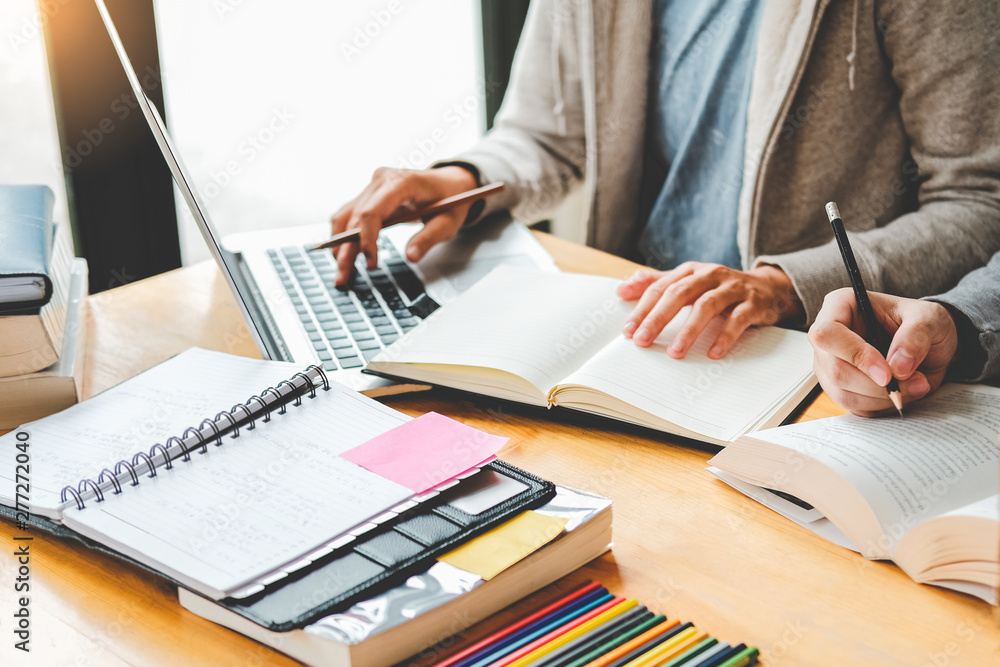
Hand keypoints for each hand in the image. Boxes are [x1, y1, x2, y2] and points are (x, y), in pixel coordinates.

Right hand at [329, 166, 477, 285]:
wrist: (451, 183)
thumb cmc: (451, 200)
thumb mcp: (448, 222)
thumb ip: (429, 238)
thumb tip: (411, 257)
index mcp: (401, 182)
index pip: (371, 212)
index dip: (366, 240)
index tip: (371, 264)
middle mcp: (382, 180)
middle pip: (354, 217)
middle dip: (346, 250)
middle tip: (343, 277)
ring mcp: (373, 186)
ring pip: (346, 216)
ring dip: (339, 245)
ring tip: (341, 271)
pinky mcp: (370, 194)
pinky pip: (350, 215)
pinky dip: (344, 235)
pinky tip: (344, 255)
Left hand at [616, 262, 802, 358]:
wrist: (768, 288)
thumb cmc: (720, 289)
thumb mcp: (689, 282)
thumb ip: (657, 284)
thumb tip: (622, 289)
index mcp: (691, 270)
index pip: (661, 288)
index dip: (643, 309)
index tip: (628, 331)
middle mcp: (710, 274)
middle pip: (680, 293)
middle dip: (658, 318)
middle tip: (643, 340)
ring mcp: (733, 287)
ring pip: (707, 305)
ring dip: (689, 330)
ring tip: (675, 352)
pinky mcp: (754, 303)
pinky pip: (738, 319)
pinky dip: (725, 336)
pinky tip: (713, 353)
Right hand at [807, 288, 958, 415]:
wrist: (929, 344)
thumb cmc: (922, 322)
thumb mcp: (930, 318)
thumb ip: (916, 336)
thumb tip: (898, 366)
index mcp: (840, 306)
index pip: (827, 334)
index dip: (855, 355)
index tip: (887, 373)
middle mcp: (828, 337)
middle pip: (835, 370)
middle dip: (876, 384)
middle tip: (914, 381)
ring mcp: (830, 364)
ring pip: (843, 393)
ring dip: (883, 398)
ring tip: (916, 385)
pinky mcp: (840, 388)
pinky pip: (855, 407)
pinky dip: (883, 406)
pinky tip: (904, 393)